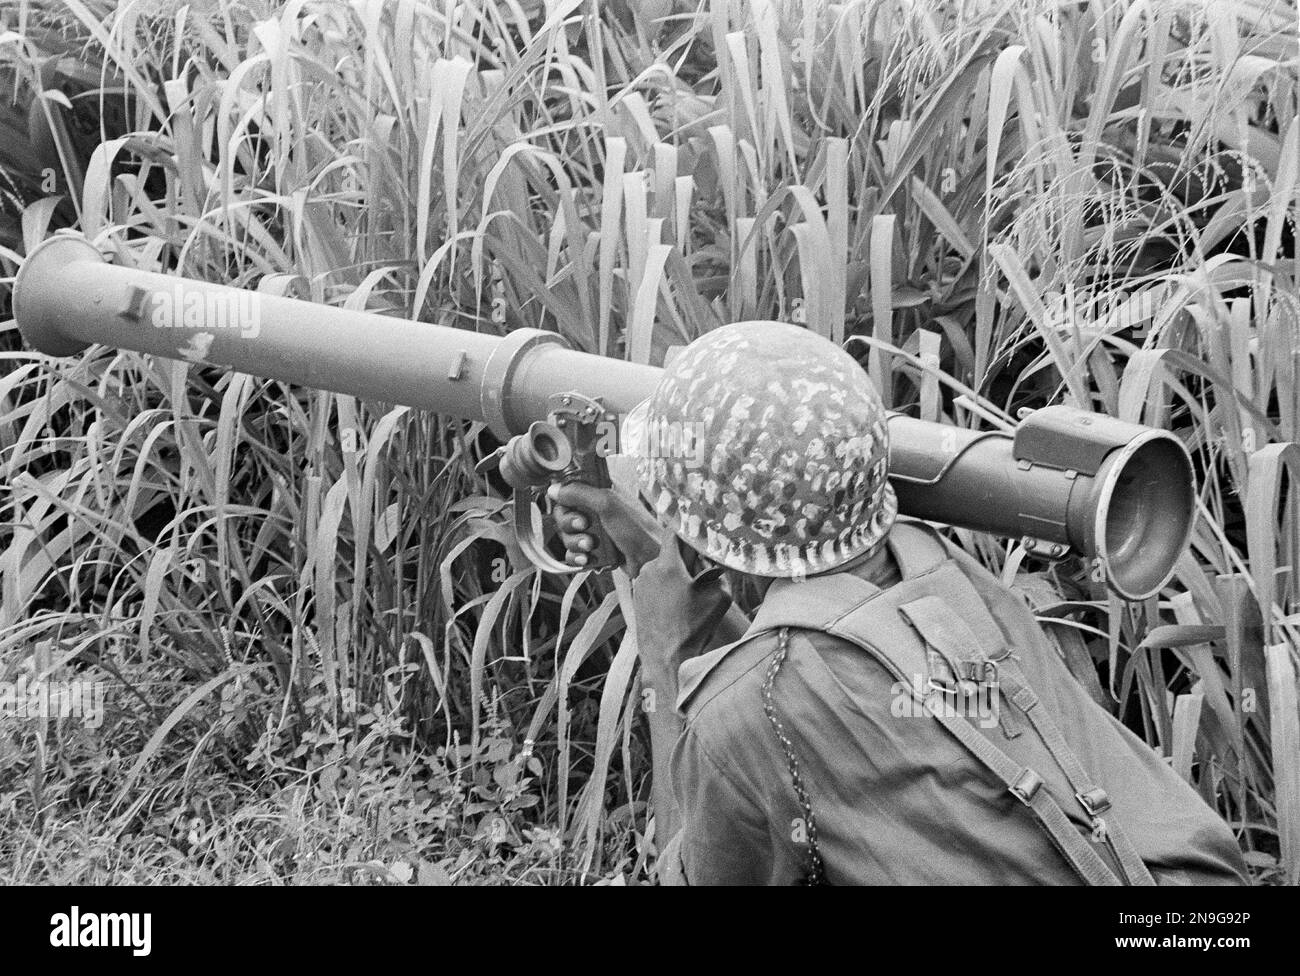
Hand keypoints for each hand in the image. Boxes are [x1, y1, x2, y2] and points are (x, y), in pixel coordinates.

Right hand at [548, 482, 664, 576]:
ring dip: (575, 543)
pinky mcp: (594, 548)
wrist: (650, 560)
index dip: (565, 499)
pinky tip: (587, 558)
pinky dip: (577, 557)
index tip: (569, 505)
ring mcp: (595, 529)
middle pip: (564, 514)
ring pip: (567, 535)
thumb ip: (579, 493)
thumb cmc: (638, 529)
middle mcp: (596, 508)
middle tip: (583, 526)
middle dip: (569, 524)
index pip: (569, 488)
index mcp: (600, 490)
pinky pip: (573, 552)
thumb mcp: (607, 504)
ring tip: (590, 546)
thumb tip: (555, 489)